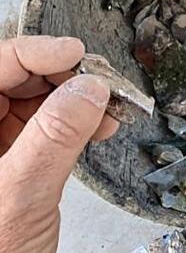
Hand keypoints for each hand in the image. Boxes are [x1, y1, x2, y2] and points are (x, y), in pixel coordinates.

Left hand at [0, 36, 118, 252]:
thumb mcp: (20, 197)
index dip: (34, 54)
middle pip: (6, 83)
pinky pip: (38, 135)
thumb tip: (86, 89)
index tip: (78, 57)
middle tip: (101, 82)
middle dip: (56, 77)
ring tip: (108, 107)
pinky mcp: (7, 179)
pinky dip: (70, 126)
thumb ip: (54, 136)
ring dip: (68, 100)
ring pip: (24, 106)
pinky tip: (98, 127)